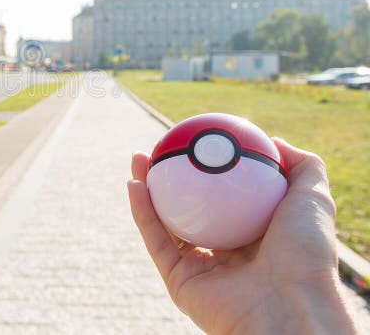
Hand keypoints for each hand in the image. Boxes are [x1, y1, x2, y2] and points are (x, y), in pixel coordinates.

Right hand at [128, 138, 355, 333]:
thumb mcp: (313, 197)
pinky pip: (156, 240)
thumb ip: (302, 166)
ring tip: (139, 158)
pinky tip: (134, 183)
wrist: (291, 307)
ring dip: (146, 189)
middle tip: (161, 148)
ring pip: (164, 222)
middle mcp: (224, 253)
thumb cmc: (306, 253)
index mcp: (253, 237)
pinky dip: (141, 212)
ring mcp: (199, 268)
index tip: (197, 141)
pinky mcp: (178, 282)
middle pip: (188, 208)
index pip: (224, 198)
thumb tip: (275, 141)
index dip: (208, 170)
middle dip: (169, 177)